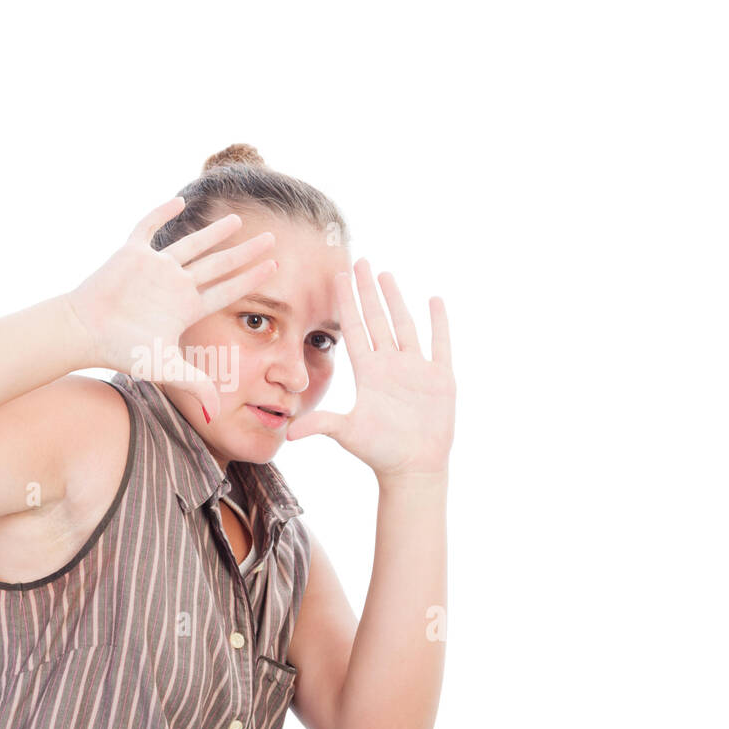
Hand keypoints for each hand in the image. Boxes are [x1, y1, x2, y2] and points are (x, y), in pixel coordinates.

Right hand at [65, 195, 276, 419]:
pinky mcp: (132, 253)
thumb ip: (193, 383)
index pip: (227, 290)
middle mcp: (176, 284)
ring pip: (192, 244)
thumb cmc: (122, 350)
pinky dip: (162, 214)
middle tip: (270, 239)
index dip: (251, 279)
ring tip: (236, 220)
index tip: (275, 268)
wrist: (85, 332)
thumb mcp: (163, 366)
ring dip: (214, 232)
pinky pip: (148, 227)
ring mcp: (155, 267)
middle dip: (245, 253)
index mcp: (186, 307)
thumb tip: (214, 412)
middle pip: (218, 264)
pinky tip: (179, 202)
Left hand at [285, 258, 454, 479]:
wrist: (413, 468)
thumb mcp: (347, 433)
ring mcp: (415, 369)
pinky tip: (435, 299)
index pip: (355, 328)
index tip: (339, 275)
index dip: (347, 302)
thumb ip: (321, 425)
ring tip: (387, 274)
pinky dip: (438, 322)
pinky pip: (440, 343)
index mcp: (368, 372)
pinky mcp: (440, 378)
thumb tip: (288, 433)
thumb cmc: (379, 451)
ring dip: (396, 299)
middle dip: (368, 290)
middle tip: (361, 260)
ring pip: (405, 324)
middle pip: (377, 318)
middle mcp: (390, 364)